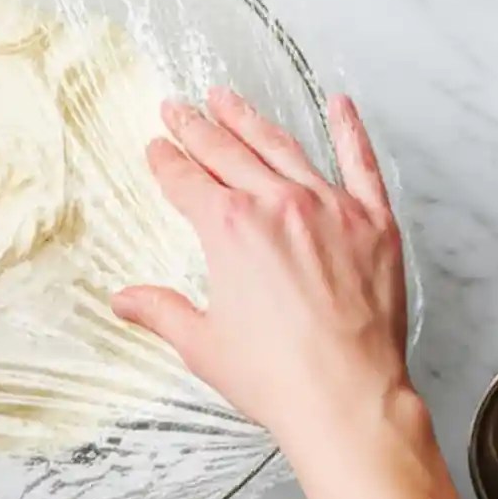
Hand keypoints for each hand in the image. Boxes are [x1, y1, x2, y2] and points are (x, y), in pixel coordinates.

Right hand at [112, 90, 407, 446]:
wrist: (347, 399)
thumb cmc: (276, 376)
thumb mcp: (202, 344)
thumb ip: (161, 311)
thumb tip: (124, 300)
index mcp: (228, 228)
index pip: (186, 181)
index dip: (166, 161)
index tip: (158, 146)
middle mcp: (276, 205)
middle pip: (227, 152)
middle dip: (197, 127)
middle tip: (180, 108)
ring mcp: (329, 207)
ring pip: (282, 147)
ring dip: (250, 119)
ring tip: (228, 99)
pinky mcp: (373, 222)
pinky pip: (360, 164)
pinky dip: (349, 131)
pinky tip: (340, 105)